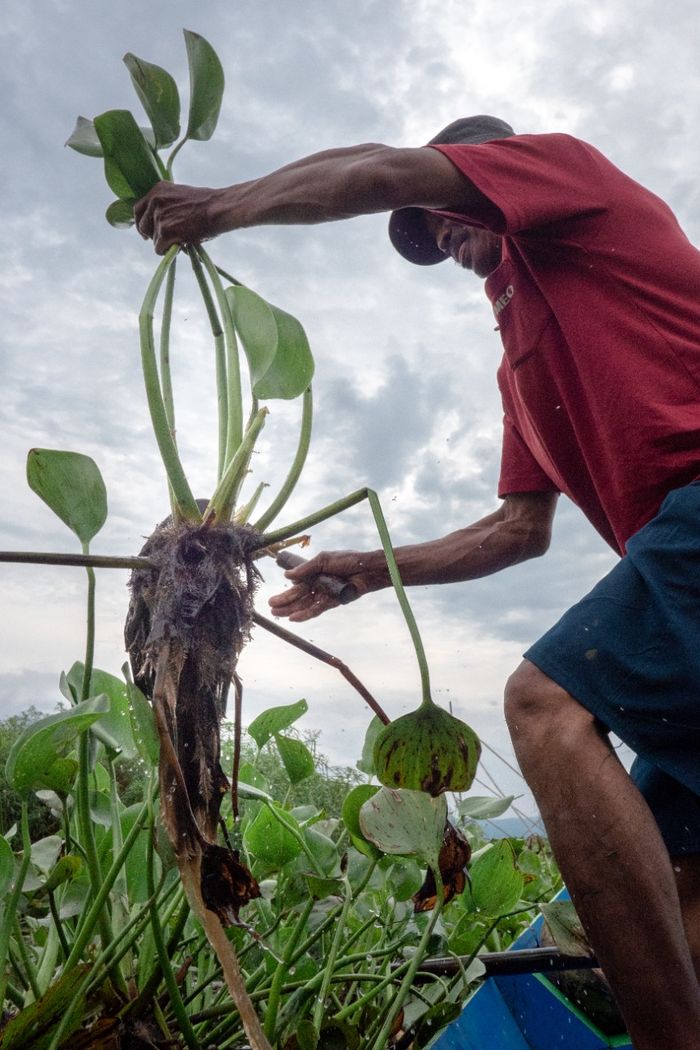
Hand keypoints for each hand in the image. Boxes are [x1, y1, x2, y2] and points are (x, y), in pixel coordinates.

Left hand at [134, 182, 222, 253]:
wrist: (218, 208)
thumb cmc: (206, 204)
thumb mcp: (180, 195)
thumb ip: (166, 204)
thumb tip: (159, 222)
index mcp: (157, 190)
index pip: (138, 209)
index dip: (142, 223)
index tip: (145, 232)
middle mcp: (154, 201)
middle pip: (143, 226)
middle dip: (152, 235)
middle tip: (162, 241)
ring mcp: (159, 217)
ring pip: (153, 239)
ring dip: (164, 242)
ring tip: (181, 239)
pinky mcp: (165, 232)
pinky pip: (159, 248)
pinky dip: (168, 251)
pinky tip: (180, 245)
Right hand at [268, 549, 384, 621]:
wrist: (368, 569)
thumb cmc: (348, 560)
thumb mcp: (324, 560)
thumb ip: (305, 568)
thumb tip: (287, 575)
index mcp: (315, 572)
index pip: (297, 583)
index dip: (286, 591)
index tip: (274, 596)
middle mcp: (319, 583)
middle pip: (299, 595)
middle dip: (285, 602)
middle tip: (271, 607)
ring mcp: (325, 593)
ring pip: (305, 604)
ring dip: (291, 609)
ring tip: (278, 614)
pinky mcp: (332, 602)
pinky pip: (316, 609)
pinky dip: (305, 614)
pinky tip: (294, 618)